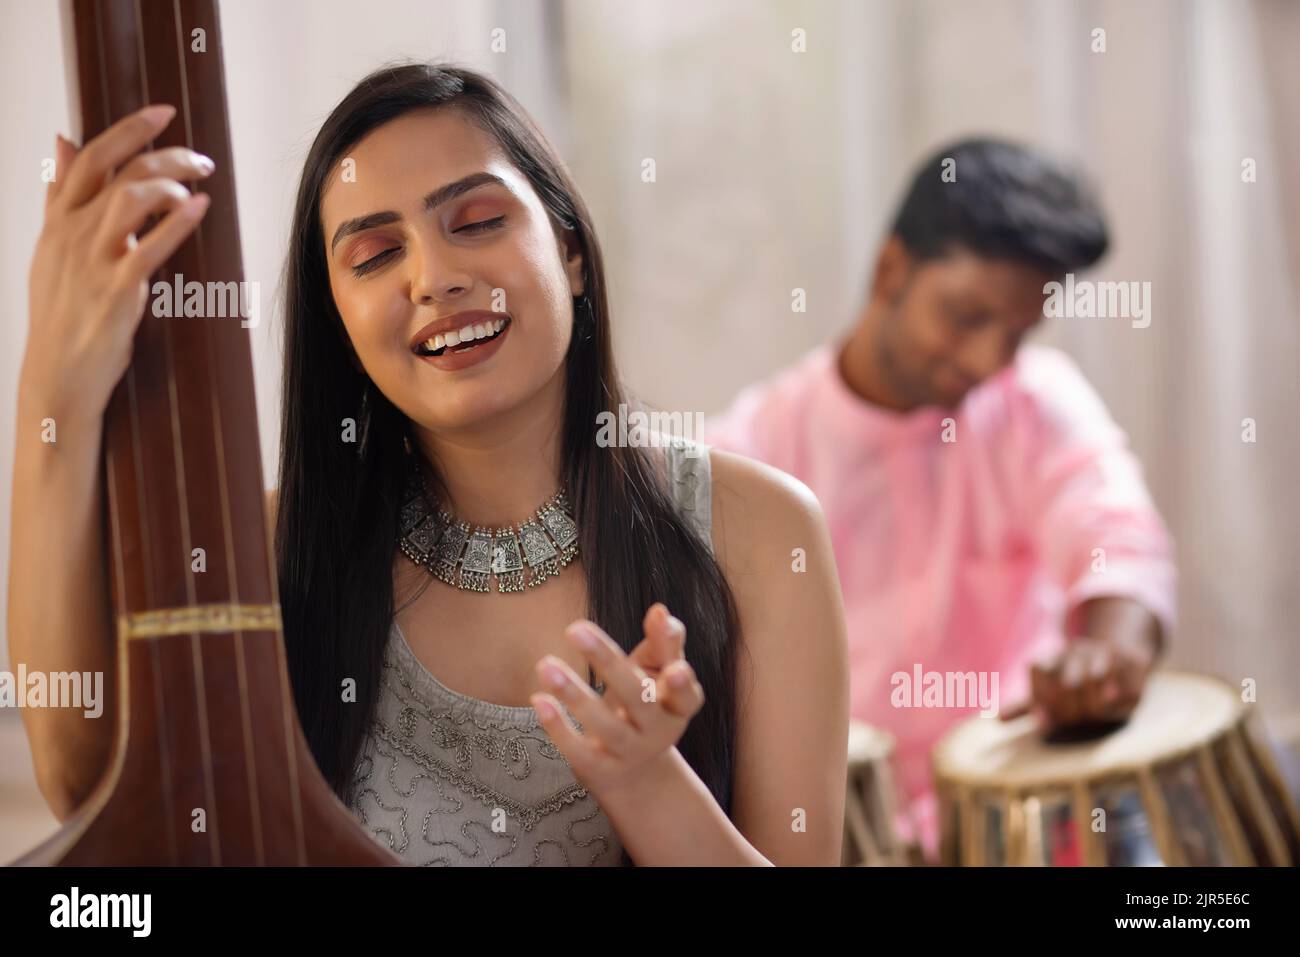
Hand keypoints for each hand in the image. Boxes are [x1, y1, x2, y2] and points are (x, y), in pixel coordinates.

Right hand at [22, 104, 212, 423]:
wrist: (56, 373)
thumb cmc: (60, 312)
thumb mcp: (49, 248)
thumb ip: (58, 196)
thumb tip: (61, 143)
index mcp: (58, 221)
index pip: (90, 157)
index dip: (128, 129)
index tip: (162, 112)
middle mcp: (71, 233)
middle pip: (116, 170)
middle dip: (163, 152)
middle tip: (200, 157)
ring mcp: (93, 261)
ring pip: (130, 198)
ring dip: (171, 183)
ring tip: (199, 185)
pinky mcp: (117, 290)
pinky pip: (149, 247)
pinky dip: (178, 223)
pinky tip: (200, 207)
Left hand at [530, 603, 703, 796]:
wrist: (636, 771)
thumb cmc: (646, 705)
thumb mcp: (658, 674)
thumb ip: (663, 643)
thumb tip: (661, 611)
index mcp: (678, 706)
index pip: (686, 694)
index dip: (683, 685)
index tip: (675, 669)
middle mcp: (659, 732)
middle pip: (637, 697)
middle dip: (608, 663)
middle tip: (575, 628)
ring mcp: (630, 754)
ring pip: (606, 725)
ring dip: (574, 694)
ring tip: (546, 664)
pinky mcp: (601, 770)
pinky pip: (579, 750)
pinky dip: (559, 727)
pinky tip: (540, 699)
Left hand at [1000, 633, 1156, 726]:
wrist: (1121, 652)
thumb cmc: (1077, 680)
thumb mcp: (1049, 691)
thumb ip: (1027, 706)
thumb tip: (998, 719)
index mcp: (1054, 655)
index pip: (1038, 668)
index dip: (1041, 698)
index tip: (1046, 719)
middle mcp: (1077, 650)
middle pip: (1067, 683)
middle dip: (1068, 711)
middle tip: (1072, 721)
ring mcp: (1106, 653)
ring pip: (1095, 681)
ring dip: (1093, 707)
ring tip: (1092, 715)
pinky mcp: (1133, 661)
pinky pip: (1126, 688)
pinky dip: (1119, 703)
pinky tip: (1113, 706)